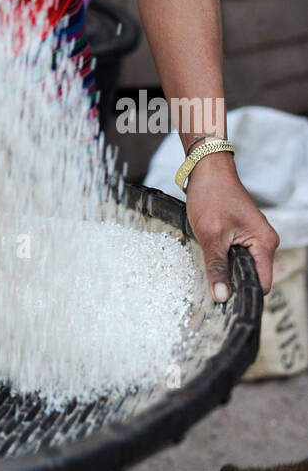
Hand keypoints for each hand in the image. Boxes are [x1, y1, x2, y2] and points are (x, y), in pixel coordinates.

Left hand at [185, 153, 278, 301]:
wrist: (207, 168)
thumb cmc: (212, 196)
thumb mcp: (211, 236)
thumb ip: (217, 268)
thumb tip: (222, 297)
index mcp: (264, 243)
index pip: (262, 283)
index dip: (245, 294)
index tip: (225, 301)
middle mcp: (264, 241)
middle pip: (252, 276)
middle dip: (233, 283)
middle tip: (211, 288)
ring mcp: (254, 237)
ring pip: (242, 265)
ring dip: (227, 269)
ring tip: (209, 270)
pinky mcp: (242, 233)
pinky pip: (236, 254)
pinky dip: (224, 258)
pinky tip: (210, 256)